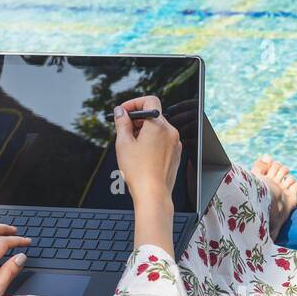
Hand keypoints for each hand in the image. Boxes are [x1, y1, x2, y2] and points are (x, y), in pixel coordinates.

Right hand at [114, 95, 177, 254]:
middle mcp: (170, 132)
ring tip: (131, 146)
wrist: (153, 195)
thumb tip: (120, 112)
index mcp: (158, 125)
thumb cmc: (139, 172)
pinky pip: (163, 141)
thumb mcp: (123, 143)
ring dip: (144, 131)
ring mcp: (175, 144)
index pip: (149, 100)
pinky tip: (141, 155)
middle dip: (137, 119)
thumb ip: (121, 123)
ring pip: (158, 129)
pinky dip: (152, 142)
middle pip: (153, 115)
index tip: (124, 112)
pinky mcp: (176, 154)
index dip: (134, 103)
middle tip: (123, 130)